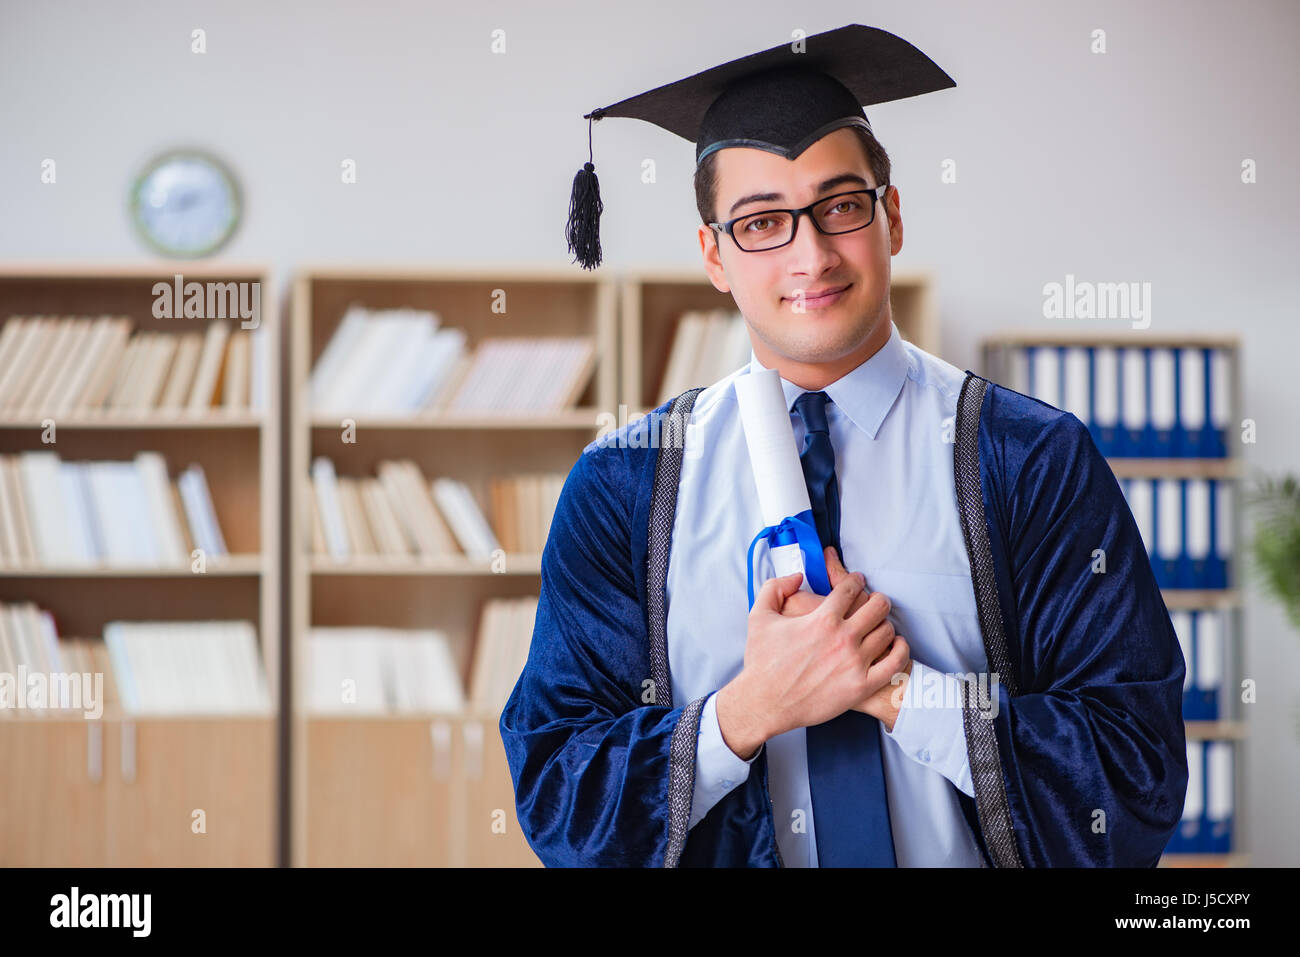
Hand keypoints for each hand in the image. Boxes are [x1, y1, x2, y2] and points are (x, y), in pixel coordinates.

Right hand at [779, 547, 912, 729]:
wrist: (765, 703)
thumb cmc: (762, 662)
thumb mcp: (759, 616)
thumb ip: (775, 587)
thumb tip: (797, 577)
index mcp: (822, 618)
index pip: (851, 588)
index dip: (856, 580)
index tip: (857, 581)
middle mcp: (842, 638)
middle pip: (878, 606)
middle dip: (877, 599)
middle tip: (874, 601)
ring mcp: (854, 663)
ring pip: (887, 631)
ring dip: (884, 624)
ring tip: (879, 625)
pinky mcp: (861, 686)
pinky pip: (894, 662)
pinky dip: (900, 650)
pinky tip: (894, 646)